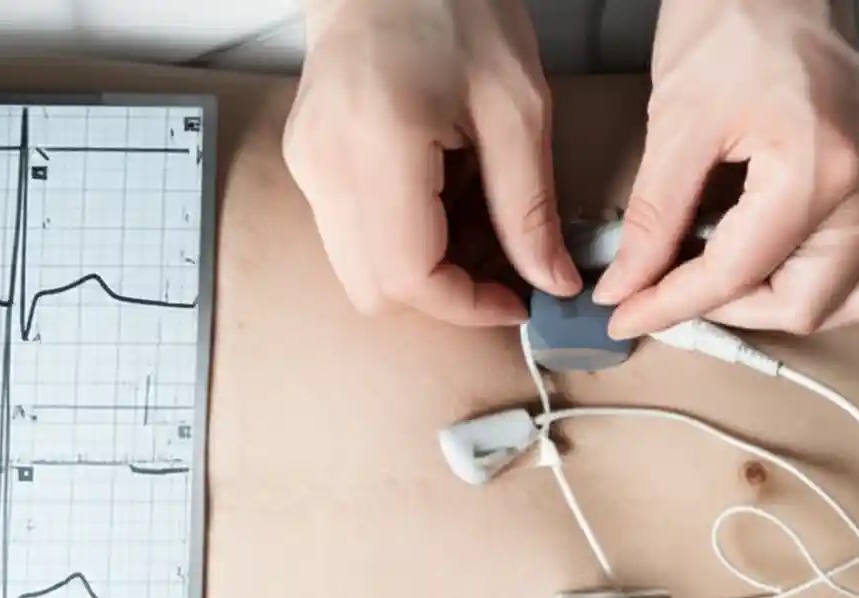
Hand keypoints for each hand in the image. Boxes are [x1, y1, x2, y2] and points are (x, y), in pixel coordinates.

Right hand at [283, 0, 581, 326]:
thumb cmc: (453, 7)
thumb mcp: (517, 107)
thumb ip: (530, 206)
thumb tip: (550, 281)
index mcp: (379, 147)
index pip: (409, 278)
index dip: (467, 307)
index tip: (516, 299)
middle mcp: (326, 167)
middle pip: (376, 291)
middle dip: (444, 294)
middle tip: (499, 259)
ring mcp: (308, 167)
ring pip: (361, 269)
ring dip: (423, 266)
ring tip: (472, 211)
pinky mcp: (308, 162)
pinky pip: (352, 234)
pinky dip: (401, 236)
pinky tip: (439, 188)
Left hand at [595, 0, 858, 337]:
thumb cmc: (735, 24)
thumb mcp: (677, 124)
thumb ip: (653, 219)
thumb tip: (627, 284)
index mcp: (822, 173)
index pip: (735, 276)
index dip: (667, 305)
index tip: (624, 315)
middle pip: (805, 306)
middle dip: (732, 312)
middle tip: (671, 290)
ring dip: (792, 305)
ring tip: (731, 281)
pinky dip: (844, 277)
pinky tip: (795, 258)